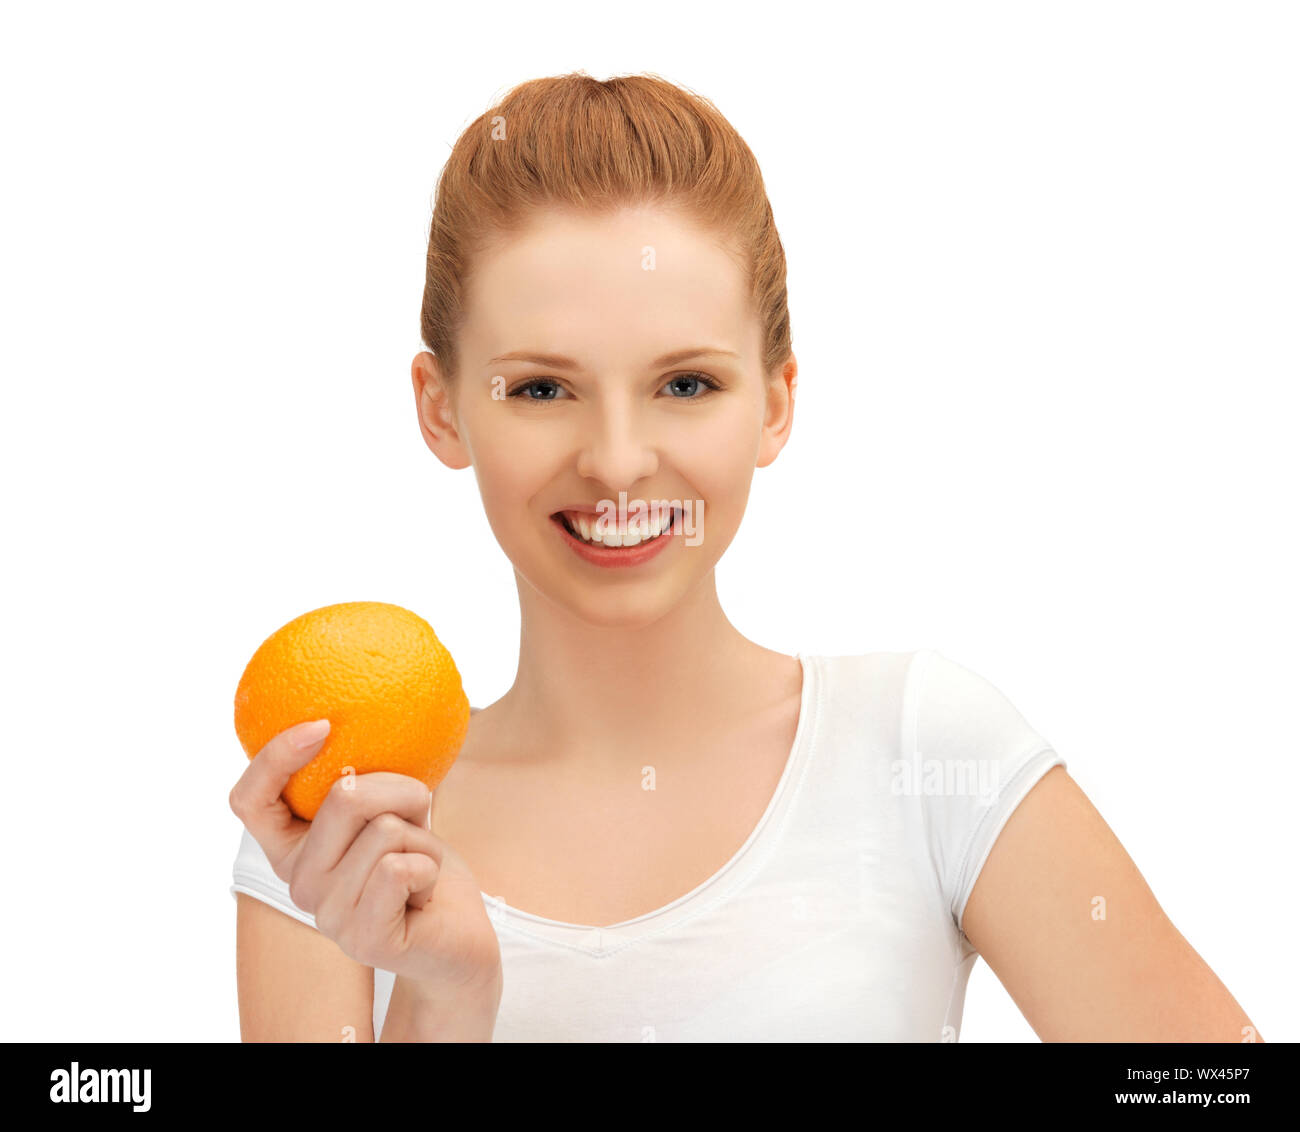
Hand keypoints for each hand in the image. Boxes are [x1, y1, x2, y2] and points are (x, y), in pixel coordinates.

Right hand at [229, 720, 501, 1001]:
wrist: (458, 935)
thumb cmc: (421, 860)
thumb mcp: (392, 808)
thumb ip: (367, 776)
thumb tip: (365, 707)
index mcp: (293, 846)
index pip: (249, 799)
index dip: (274, 757)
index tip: (322, 724)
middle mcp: (298, 882)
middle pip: (345, 795)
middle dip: (403, 791)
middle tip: (416, 819)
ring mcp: (327, 914)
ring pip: (383, 829)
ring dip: (422, 839)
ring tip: (419, 866)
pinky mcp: (363, 938)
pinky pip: (401, 867)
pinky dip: (429, 865)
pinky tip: (425, 891)